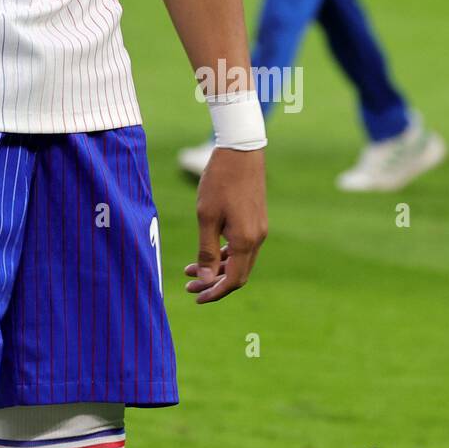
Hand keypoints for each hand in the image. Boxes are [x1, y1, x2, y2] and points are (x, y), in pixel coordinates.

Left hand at [185, 147, 266, 303]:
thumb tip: (205, 279)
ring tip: (190, 269)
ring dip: (218, 268)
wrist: (240, 151)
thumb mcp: (206, 216)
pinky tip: (208, 251)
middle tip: (189, 285)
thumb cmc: (220, 181)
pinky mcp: (256, 220)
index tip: (196, 297)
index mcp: (245, 240)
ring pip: (240, 260)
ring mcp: (259, 229)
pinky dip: (225, 253)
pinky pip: (242, 246)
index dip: (215, 292)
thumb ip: (206, 250)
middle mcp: (257, 239)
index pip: (232, 280)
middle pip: (238, 274)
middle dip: (214, 283)